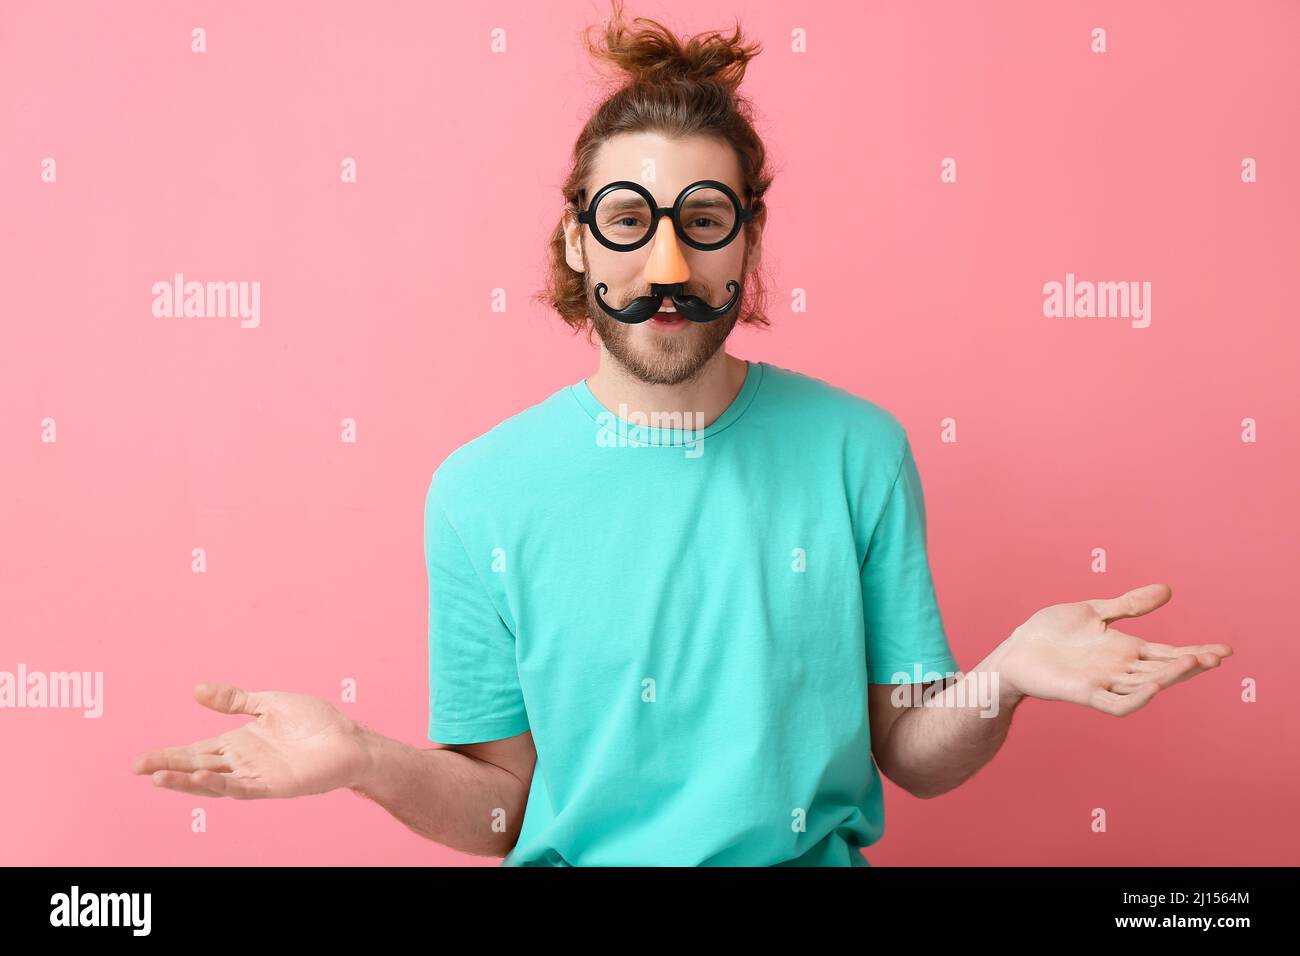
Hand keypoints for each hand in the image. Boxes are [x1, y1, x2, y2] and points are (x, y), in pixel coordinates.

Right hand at [131, 682, 372, 798]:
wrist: (350, 740)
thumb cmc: (313, 723)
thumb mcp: (268, 704)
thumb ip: (234, 700)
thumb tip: (196, 689)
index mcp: (238, 743)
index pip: (195, 750)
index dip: (168, 754)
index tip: (139, 759)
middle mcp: (242, 762)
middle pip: (196, 766)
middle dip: (166, 767)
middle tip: (136, 768)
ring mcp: (256, 775)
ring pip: (213, 781)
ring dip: (185, 780)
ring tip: (158, 777)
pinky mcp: (274, 785)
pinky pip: (242, 787)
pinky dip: (219, 783)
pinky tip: (199, 777)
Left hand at [986, 584, 1232, 716]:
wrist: (1015, 650)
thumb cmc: (1051, 632)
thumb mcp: (1094, 611)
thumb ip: (1128, 605)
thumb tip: (1167, 590)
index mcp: (1125, 649)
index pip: (1168, 653)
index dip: (1196, 652)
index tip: (1224, 650)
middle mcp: (1120, 668)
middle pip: (1164, 670)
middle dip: (1191, 664)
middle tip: (1217, 656)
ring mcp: (1104, 682)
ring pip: (1146, 686)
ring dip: (1169, 677)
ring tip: (1193, 661)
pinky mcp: (1084, 693)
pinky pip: (1117, 704)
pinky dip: (1136, 699)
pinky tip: (1153, 688)